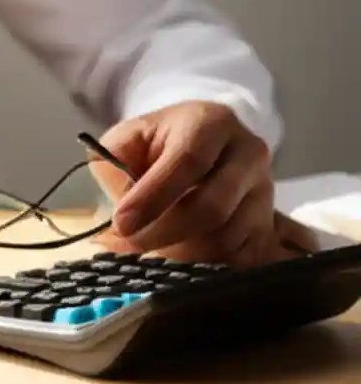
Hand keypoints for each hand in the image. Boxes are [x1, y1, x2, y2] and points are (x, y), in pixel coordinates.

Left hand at [93, 100, 317, 266]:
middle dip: (163, 232)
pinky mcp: (269, 221)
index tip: (122, 224)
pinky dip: (202, 260)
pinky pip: (238, 254)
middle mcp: (247, 154)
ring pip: (226, 237)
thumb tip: (118, 207)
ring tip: (149, 246)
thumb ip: (114, 164)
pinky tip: (177, 253)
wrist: (199, 145)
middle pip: (211, 207)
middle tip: (129, 243)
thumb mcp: (127, 140)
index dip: (153, 197)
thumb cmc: (156, 143)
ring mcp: (264, 189)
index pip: (188, 161)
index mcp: (211, 123)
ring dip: (181, 251)